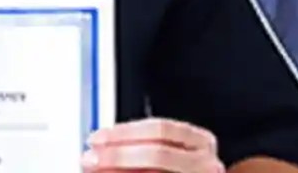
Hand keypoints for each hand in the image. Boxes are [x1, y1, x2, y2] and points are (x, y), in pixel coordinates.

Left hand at [83, 118, 224, 171]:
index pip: (161, 128)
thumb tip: (97, 149)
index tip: (96, 139)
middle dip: (118, 155)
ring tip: (95, 170)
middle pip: (159, 153)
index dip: (124, 133)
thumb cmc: (172, 165)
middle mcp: (208, 162)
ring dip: (119, 170)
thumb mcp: (161, 152)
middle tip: (90, 159)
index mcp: (201, 141)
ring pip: (155, 170)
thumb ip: (134, 147)